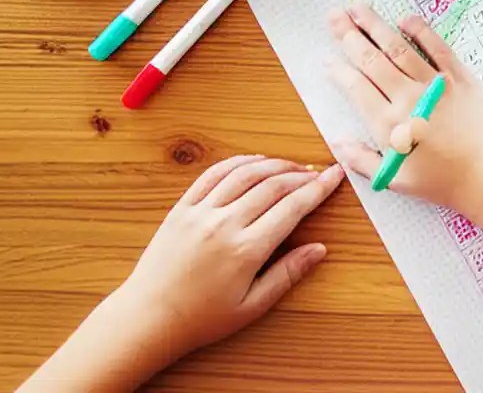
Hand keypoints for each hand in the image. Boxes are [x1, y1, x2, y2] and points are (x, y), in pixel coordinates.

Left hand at [110, 156, 343, 355]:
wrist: (149, 317)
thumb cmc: (201, 318)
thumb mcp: (252, 306)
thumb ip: (287, 274)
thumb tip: (319, 249)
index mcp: (246, 251)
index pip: (292, 208)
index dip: (318, 189)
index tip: (334, 175)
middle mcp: (224, 225)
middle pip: (272, 185)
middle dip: (301, 174)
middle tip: (319, 171)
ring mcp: (200, 213)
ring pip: (244, 174)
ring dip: (273, 164)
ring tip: (292, 166)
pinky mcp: (182, 208)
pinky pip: (213, 175)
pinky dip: (238, 163)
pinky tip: (254, 162)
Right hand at [324, 2, 482, 216]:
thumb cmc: (443, 182)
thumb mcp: (396, 180)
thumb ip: (362, 160)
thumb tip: (336, 142)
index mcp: (389, 124)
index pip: (355, 87)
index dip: (338, 70)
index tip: (327, 59)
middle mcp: (408, 98)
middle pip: (372, 60)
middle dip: (350, 36)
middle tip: (335, 15)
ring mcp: (434, 85)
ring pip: (399, 48)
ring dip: (376, 25)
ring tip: (359, 7)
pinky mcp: (460, 78)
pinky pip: (437, 48)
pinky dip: (420, 31)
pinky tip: (405, 19)